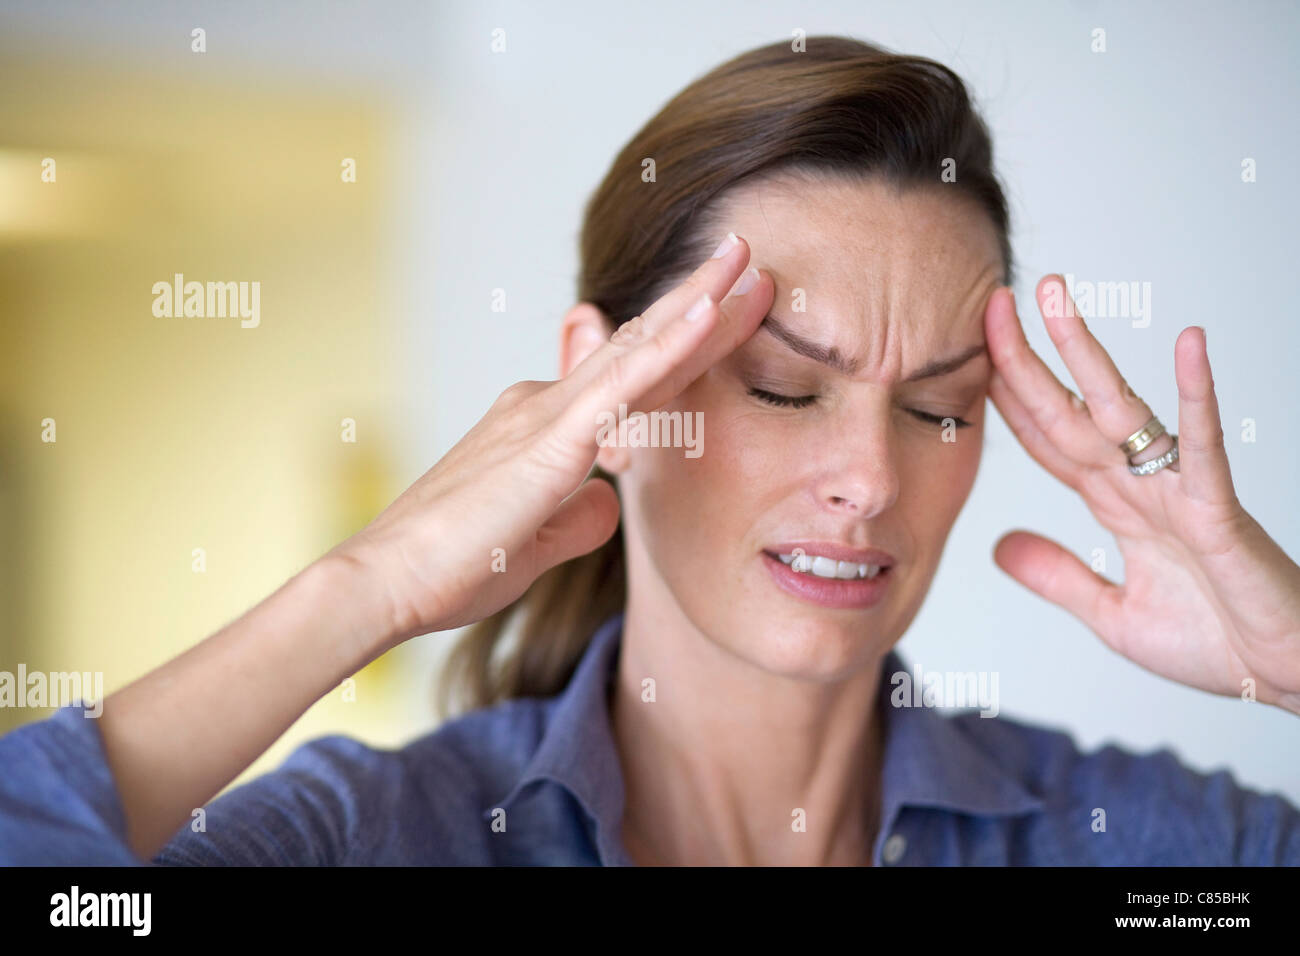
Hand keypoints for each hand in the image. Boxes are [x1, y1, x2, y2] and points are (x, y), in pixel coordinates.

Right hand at [329, 234, 772, 644]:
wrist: (385, 583)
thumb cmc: (452, 569)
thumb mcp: (536, 543)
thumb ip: (577, 515)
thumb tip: (610, 500)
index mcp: (544, 430)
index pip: (630, 384)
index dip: (683, 350)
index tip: (729, 318)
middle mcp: (544, 407)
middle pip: (640, 352)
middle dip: (700, 305)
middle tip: (747, 261)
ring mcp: (545, 416)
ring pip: (636, 352)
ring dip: (696, 302)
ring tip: (742, 259)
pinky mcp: (549, 441)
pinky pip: (622, 386)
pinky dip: (668, 348)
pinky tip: (708, 314)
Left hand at [985, 275, 1299, 714]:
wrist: (1284, 675)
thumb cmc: (1215, 641)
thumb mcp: (1112, 614)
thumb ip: (1058, 577)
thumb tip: (999, 547)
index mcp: (1116, 504)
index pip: (1048, 438)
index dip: (1009, 398)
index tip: (972, 353)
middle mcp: (1141, 483)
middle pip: (1069, 409)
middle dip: (1028, 358)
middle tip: (997, 302)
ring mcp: (1178, 489)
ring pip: (1121, 408)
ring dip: (1086, 351)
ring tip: (1056, 298)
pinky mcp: (1219, 509)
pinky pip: (1204, 444)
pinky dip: (1196, 395)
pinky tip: (1188, 344)